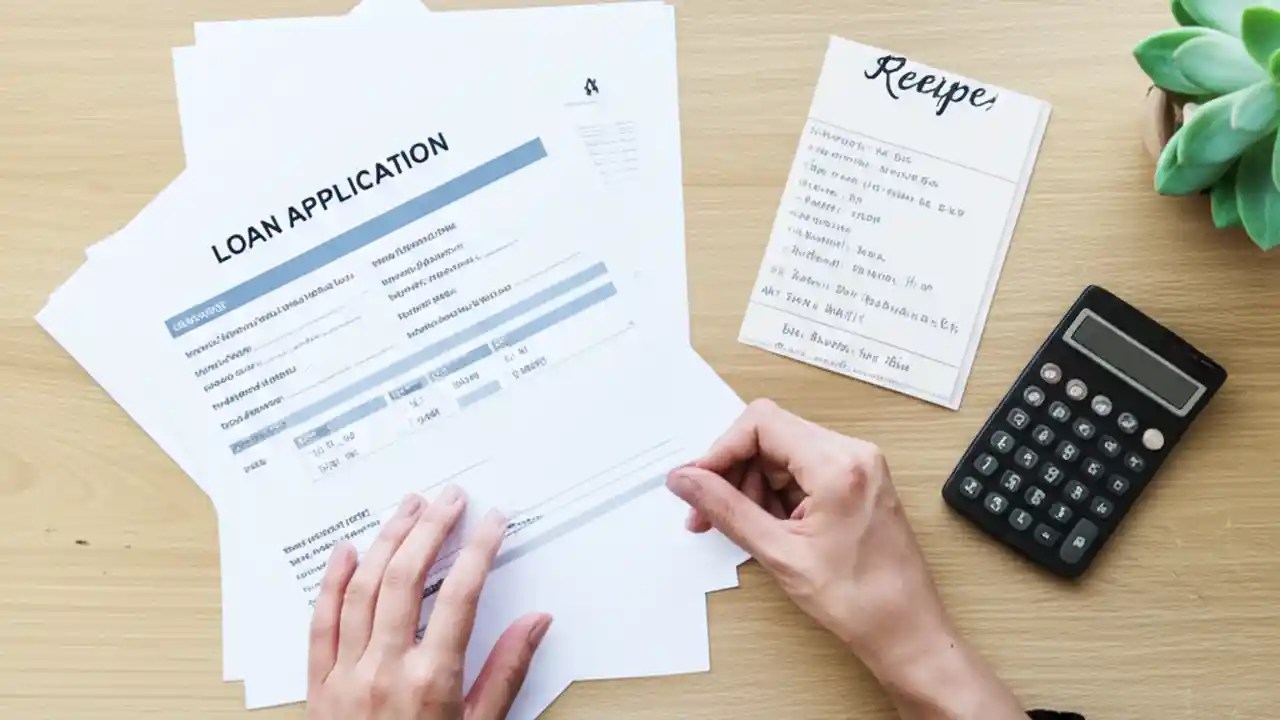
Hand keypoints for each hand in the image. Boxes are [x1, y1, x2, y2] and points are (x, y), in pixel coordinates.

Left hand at [306, 487, 551, 719]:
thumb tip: (536, 622)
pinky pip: (320, 623)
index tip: (493, 520)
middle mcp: (385, 670)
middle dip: (431, 529)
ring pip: (362, 589)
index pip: (461, 595)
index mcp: (433, 682)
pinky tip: (347, 551)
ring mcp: (346, 676)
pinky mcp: (318, 687)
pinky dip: (332, 582)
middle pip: (406, 579)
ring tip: (407, 507)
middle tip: (449, 498)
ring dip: (387, 541)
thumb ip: (506, 673)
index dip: (480, 549)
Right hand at [666, 400, 1024, 719]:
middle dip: (734, 472)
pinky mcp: (859, 480)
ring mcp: (860, 465)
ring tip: (746, 528)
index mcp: (838, 465)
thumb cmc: (859, 601)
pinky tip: (771, 527)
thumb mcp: (779, 553)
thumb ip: (726, 509)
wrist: (908, 631)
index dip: (720, 451)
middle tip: (708, 514)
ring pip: (784, 452)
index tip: (697, 484)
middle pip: (771, 434)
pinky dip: (777, 493)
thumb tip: (685, 480)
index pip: (761, 423)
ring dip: (753, 485)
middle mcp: (854, 453)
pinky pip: (803, 469)